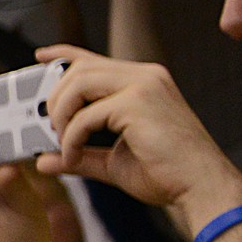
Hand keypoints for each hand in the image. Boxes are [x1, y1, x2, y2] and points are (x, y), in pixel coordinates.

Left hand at [35, 45, 241, 228]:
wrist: (199, 186)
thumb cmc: (164, 173)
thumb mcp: (111, 163)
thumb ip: (78, 156)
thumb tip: (42, 160)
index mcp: (142, 82)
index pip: (94, 59)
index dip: (64, 54)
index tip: (41, 58)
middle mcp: (144, 75)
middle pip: (79, 69)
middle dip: (54, 99)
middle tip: (50, 130)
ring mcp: (144, 85)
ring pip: (79, 82)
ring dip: (61, 114)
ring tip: (63, 142)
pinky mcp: (139, 102)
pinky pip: (86, 115)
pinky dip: (71, 138)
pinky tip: (74, 157)